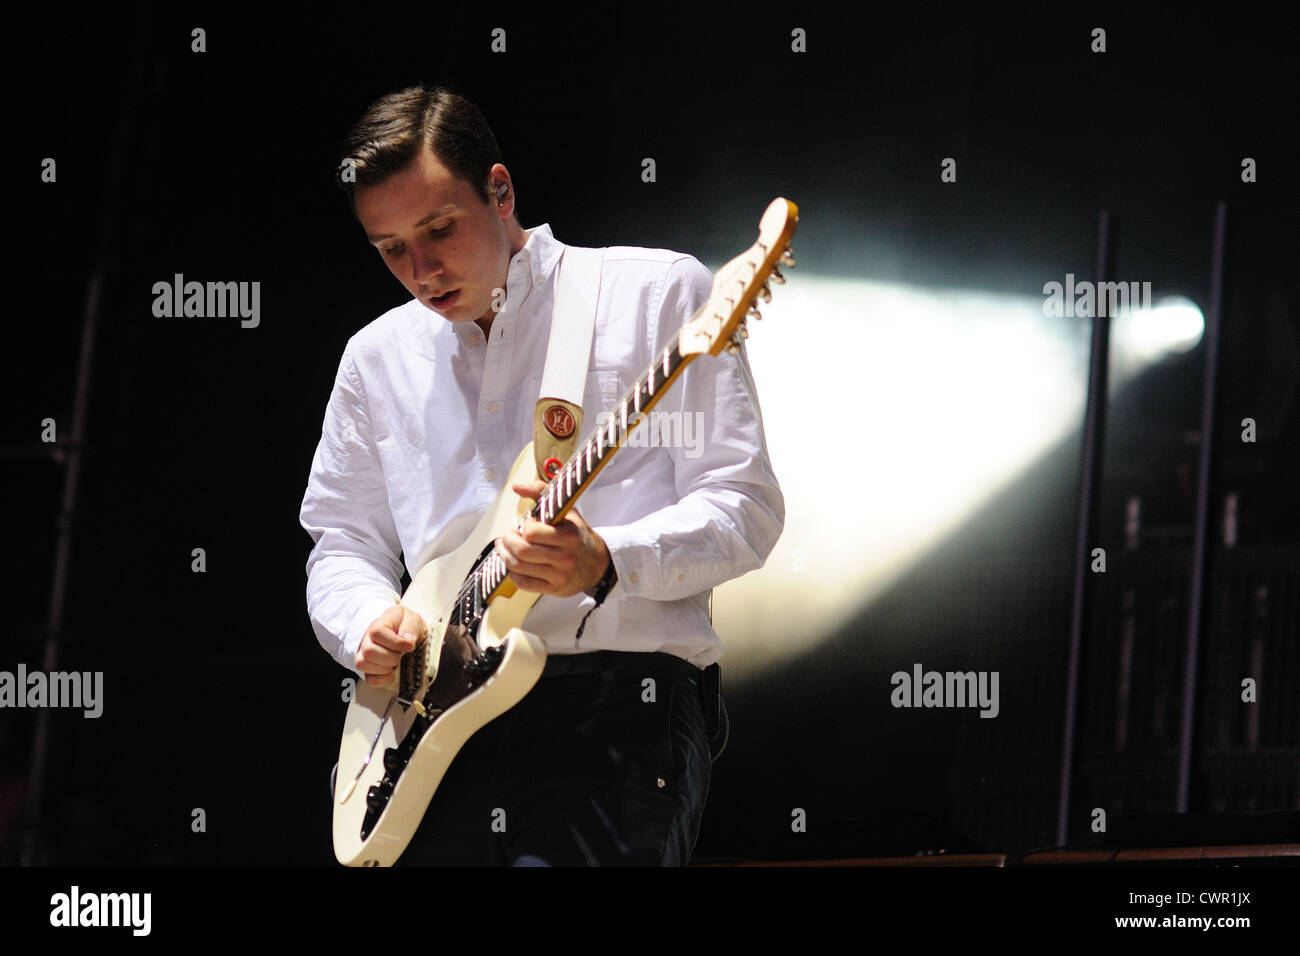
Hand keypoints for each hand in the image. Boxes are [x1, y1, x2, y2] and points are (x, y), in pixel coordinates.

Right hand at [355, 603, 426, 686]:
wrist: (402, 632)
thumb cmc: (406, 625)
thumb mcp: (412, 619)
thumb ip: (410, 627)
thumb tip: (408, 641)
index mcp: (379, 623)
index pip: (377, 633)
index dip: (396, 642)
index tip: (409, 645)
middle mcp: (367, 638)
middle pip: (368, 651)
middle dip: (391, 657)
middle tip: (401, 654)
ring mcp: (364, 654)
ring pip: (363, 664)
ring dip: (385, 667)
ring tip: (396, 662)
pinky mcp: (367, 668)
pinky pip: (369, 679)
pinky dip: (384, 679)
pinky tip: (392, 671)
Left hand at [496, 479, 610, 597]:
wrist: (597, 564)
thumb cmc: (577, 535)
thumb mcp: (566, 511)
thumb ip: (542, 492)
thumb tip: (517, 486)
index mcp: (569, 535)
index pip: (532, 532)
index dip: (524, 527)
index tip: (526, 524)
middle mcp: (565, 557)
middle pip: (522, 551)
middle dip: (508, 542)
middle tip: (507, 537)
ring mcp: (559, 575)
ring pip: (519, 567)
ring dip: (505, 556)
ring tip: (505, 548)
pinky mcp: (553, 588)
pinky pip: (523, 583)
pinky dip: (512, 573)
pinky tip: (513, 564)